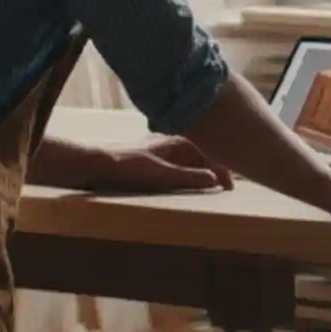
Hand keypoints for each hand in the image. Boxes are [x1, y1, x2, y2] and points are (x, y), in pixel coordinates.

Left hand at [93, 137, 233, 193]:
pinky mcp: (158, 160)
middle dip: (218, 168)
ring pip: (195, 160)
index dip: (224, 169)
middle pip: (206, 154)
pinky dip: (192, 175)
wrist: (100, 166)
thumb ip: (188, 177)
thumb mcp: (161, 175)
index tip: (230, 188)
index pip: (212, 152)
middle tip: (228, 188)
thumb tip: (215, 180)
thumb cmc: (129, 168)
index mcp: (180, 141)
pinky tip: (192, 186)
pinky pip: (183, 166)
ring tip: (214, 189)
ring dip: (205, 173)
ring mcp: (167, 151)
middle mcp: (176, 143)